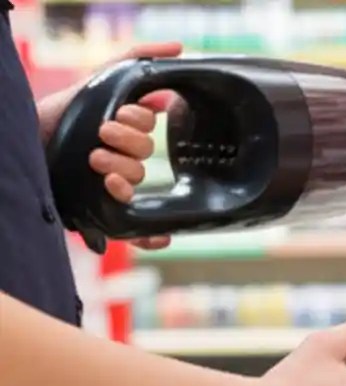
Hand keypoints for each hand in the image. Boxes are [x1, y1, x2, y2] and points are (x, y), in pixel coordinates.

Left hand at [39, 42, 183, 250]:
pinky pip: (140, 226)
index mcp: (121, 132)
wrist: (20, 147)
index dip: (138, 120)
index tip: (119, 112)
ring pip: (138, 177)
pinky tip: (115, 190)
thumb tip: (177, 49)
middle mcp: (119, 158)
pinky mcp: (105, 212)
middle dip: (125, 138)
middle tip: (101, 132)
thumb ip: (131, 62)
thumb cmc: (53, 116)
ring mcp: (113, 185)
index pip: (148, 128)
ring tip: (93, 159)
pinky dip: (143, 221)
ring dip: (120, 167)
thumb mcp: (93, 82)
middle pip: (144, 152)